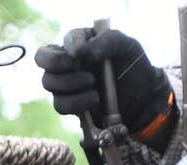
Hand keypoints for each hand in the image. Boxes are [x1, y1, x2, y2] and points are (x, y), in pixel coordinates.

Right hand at [35, 27, 174, 143]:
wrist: (141, 99)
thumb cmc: (134, 67)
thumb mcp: (127, 46)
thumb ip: (106, 41)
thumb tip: (80, 53)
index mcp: (82, 42)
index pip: (64, 39)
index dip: (68, 46)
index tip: (81, 54)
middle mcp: (69, 62)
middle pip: (45, 60)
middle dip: (58, 65)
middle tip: (77, 67)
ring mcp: (66, 84)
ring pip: (49, 83)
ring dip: (70, 85)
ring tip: (93, 85)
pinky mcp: (69, 104)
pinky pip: (59, 105)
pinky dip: (76, 103)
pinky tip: (94, 100)